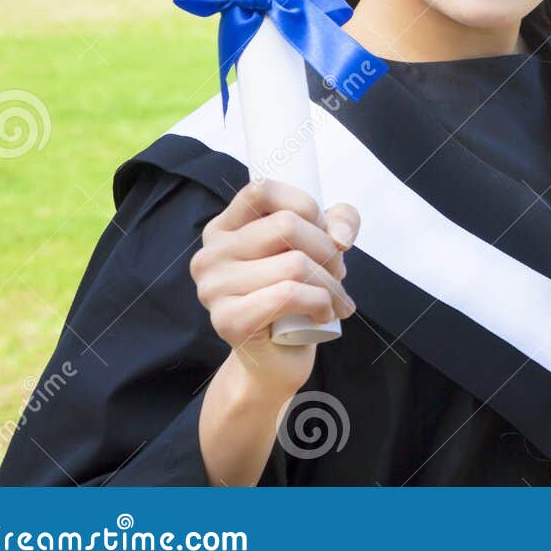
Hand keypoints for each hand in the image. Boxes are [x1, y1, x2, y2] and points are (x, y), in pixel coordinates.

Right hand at [190, 178, 359, 398]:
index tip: (324, 234)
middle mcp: (210, 254)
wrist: (276, 360)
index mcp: (224, 229)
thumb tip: (340, 237)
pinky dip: (320, 303)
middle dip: (328, 250)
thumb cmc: (295, 298)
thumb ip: (338, 222)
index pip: (262, 190)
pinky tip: (323, 314)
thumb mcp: (319, 247)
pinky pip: (289, 295)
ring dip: (331, 283)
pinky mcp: (228, 320)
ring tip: (335, 299)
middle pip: (287, 225)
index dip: (305, 205)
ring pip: (295, 263)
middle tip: (337, 274)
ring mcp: (213, 288)